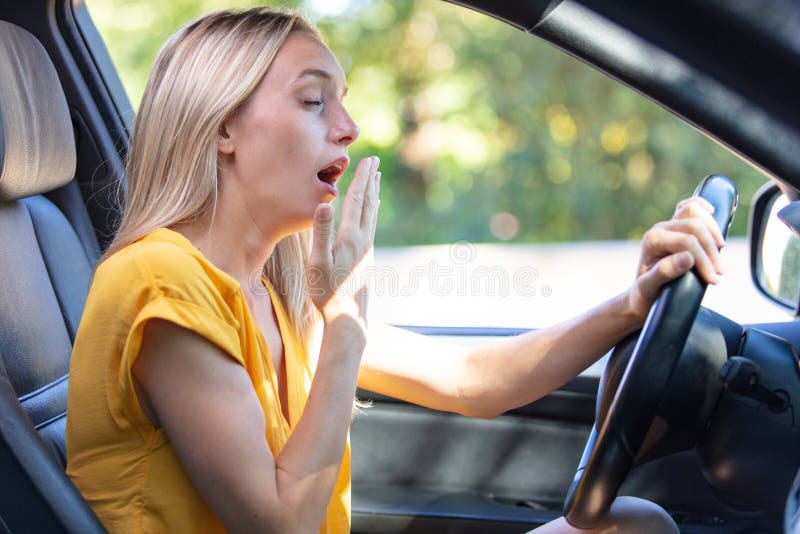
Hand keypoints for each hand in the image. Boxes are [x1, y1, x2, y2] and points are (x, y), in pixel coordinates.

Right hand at [307, 156, 380, 322]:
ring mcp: (366, 249)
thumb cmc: (327, 292)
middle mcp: (363, 240)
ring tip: (376, 180)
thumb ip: (320, 232)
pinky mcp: (366, 258)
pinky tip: (371, 212)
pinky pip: (370, 227)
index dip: (361, 179)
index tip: (367, 160)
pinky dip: (371, 212)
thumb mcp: (317, 262)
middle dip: (370, 181)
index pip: (356, 200)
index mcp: (350, 237)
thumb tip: (324, 204)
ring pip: (371, 215)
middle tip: (375, 161)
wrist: (348, 318)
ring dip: (373, 194)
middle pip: (368, 203)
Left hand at [627, 197, 724, 320]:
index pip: (687, 241)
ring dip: (713, 232)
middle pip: (695, 226)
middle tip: (720, 273)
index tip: (713, 279)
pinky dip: (703, 206)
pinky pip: (690, 205)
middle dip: (711, 250)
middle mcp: (659, 228)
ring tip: (720, 255)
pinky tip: (713, 212)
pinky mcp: (677, 225)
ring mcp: (669, 224)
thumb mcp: (649, 288)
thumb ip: (665, 272)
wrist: (643, 293)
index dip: (704, 259)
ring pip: (695, 212)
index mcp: (652, 240)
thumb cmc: (646, 292)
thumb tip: (687, 257)